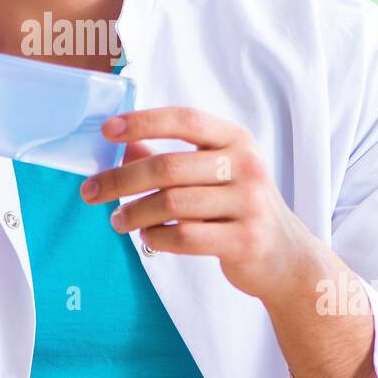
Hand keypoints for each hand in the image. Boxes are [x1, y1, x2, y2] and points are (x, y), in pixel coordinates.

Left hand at [79, 106, 332, 306]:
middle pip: (168, 166)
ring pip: (172, 204)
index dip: (143, 121)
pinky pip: (185, 237)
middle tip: (91, 191)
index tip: (107, 130)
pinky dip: (156, 237)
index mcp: (236, 140)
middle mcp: (247, 166)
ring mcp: (250, 204)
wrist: (286, 258)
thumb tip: (122, 146)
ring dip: (134, 212)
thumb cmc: (239, 208)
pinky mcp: (246, 240)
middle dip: (120, 179)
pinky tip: (148, 237)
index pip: (185, 120)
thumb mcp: (214, 174)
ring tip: (118, 220)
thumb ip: (172, 158)